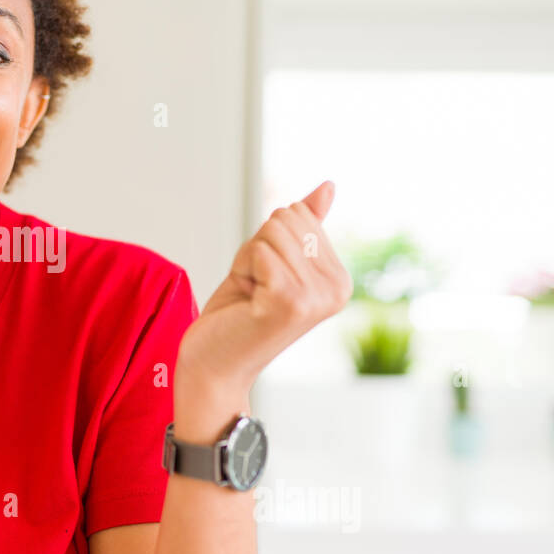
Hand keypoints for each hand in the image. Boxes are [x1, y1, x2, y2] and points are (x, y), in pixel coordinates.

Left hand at [177, 181, 352, 397]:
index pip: (298, 213)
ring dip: (248, 261)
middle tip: (255, 288)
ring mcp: (316, 297)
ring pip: (271, 232)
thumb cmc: (238, 315)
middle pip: (285, 218)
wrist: (213, 367)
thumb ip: (302, 228)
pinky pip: (259, 251)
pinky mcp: (290, 301)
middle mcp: (338, 289)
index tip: (265, 279)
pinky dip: (242, 270)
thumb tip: (328, 186)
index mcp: (339, 278)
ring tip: (251, 296)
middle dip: (258, 247)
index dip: (267, 241)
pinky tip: (247, 301)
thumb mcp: (271, 262)